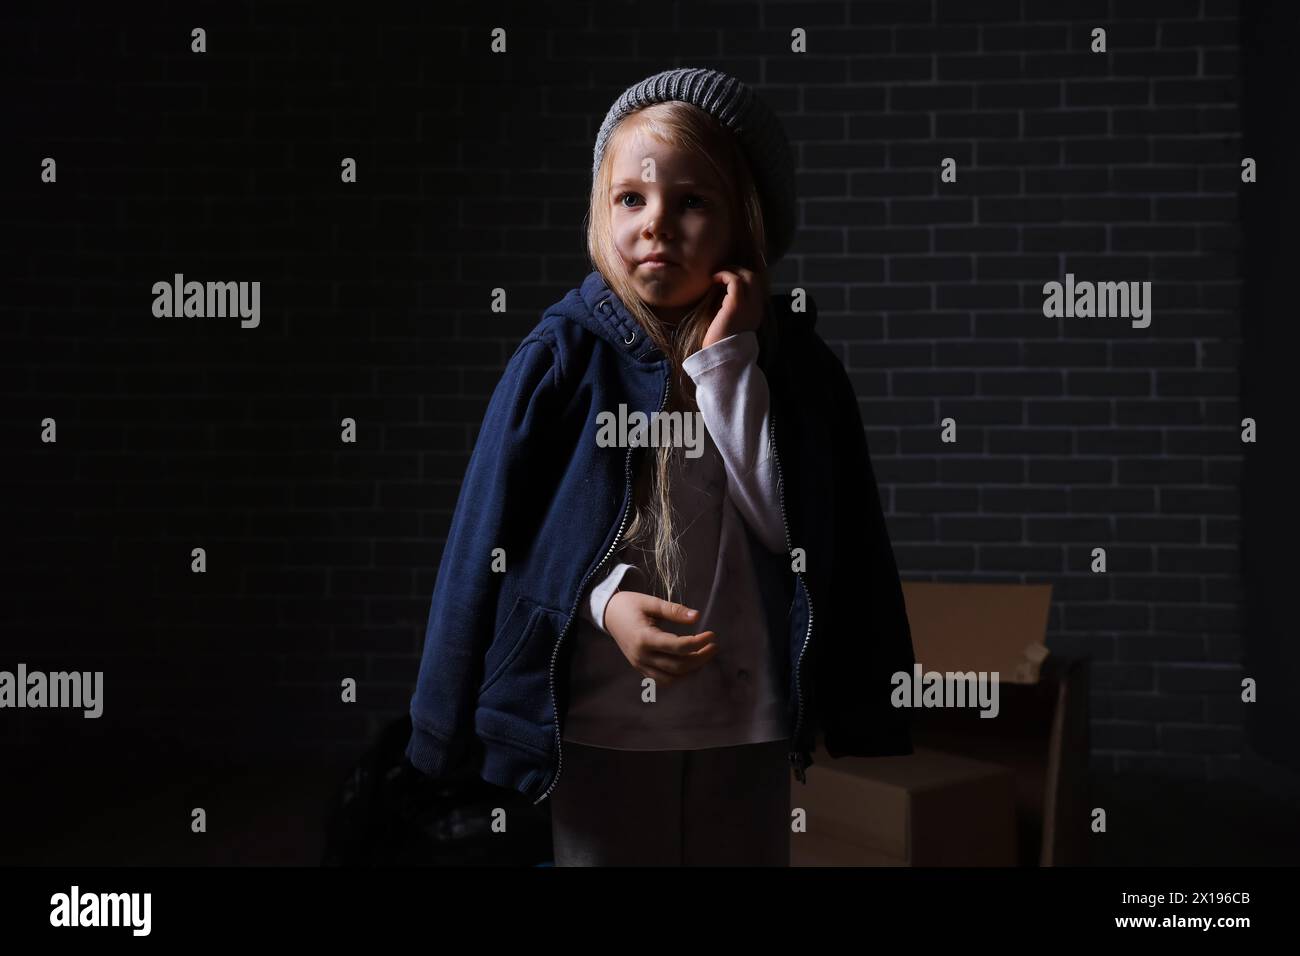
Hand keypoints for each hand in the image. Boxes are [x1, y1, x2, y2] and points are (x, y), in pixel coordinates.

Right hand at [602, 591, 717, 688]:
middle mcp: (642, 656)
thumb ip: (674, 610)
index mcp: (644, 638)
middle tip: (713, 646)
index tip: (712, 635)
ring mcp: (640, 665)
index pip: (678, 647)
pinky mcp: (640, 668)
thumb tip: (697, 617)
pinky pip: (663, 680)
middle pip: (678, 666)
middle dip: (700, 658)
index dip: (699, 643)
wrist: (608, 614)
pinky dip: (679, 676)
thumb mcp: (651, 602)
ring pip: (672, 678)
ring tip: (704, 655)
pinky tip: (689, 663)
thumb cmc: (629, 604)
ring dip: (691, 670)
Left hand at [702, 267, 767, 349]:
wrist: (721, 357)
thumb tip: (720, 296)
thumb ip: (730, 309)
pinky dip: (724, 275)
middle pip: (755, 278)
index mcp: (756, 313)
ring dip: (732, 271)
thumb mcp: (730, 323)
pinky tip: (713, 279)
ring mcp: (748, 305)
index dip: (744, 279)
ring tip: (718, 275)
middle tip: (724, 272)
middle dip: (740, 271)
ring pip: (748, 276)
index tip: (728, 279)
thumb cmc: (721, 343)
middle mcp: (756, 308)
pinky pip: (735, 280)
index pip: (757, 288)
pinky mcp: (736, 304)